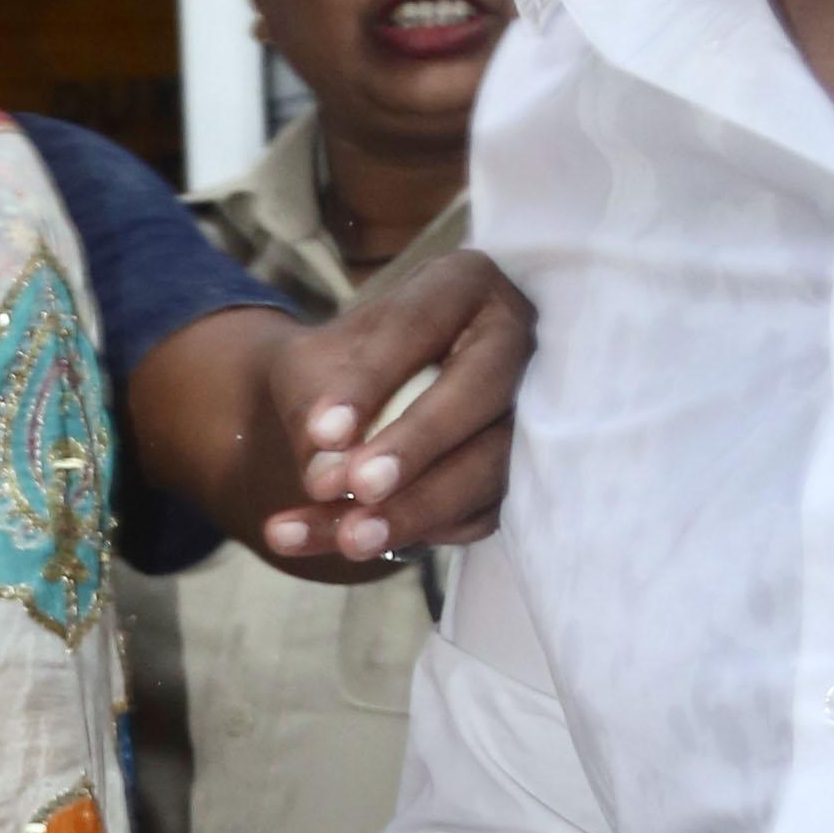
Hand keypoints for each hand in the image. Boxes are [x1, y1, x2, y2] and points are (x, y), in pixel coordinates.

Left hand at [256, 250, 533, 564]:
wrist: (346, 415)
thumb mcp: (306, 369)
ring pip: (489, 466)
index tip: (321, 432)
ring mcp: (526, 410)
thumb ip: (313, 406)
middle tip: (357, 486)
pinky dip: (411, 535)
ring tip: (349, 540)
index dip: (373, 380)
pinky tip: (345, 546)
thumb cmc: (332, 371)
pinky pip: (476, 514)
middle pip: (479, 392)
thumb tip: (328, 471)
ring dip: (416, 509)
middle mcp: (509, 340)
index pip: (420, 325)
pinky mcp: (519, 475)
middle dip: (417, 444)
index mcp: (460, 286)